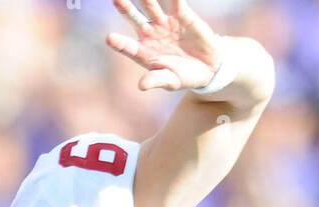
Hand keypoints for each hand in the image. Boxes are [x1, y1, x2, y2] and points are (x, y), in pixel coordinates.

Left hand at [107, 0, 221, 92]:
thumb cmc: (185, 76)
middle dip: (125, 8)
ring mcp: (164, 22)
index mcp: (144, 52)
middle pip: (134, 18)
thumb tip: (141, 86)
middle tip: (117, 0)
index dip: (119, 43)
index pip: (128, 47)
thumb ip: (156, 80)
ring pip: (151, 5)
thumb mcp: (171, 81)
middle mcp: (150, 33)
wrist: (208, 67)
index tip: (110, 39)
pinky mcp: (181, 14)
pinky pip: (175, 1)